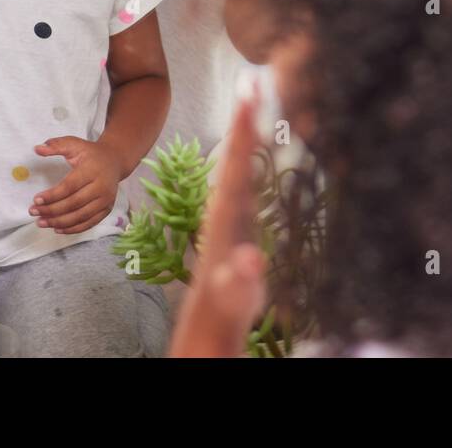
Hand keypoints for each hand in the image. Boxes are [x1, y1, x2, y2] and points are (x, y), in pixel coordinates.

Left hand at [31, 136, 123, 233]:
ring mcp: (106, 200)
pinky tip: (57, 228)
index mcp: (92, 170)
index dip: (52, 195)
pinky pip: (89, 223)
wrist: (115, 160)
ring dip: (59, 222)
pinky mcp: (107, 209)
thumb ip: (56, 145)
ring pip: (80, 216)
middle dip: (51, 210)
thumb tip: (37, 149)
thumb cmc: (91, 153)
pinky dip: (73, 229)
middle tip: (33, 212)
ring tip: (41, 222)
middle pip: (73, 204)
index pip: (69, 187)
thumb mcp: (74, 144)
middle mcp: (101, 187)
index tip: (36, 200)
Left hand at [169, 98, 266, 356]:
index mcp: (220, 245)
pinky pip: (246, 212)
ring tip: (255, 116)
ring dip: (246, 151)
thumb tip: (248, 256)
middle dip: (243, 129)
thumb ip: (234, 294)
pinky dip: (253, 186)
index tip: (248, 93)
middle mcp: (222, 240)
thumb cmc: (208, 350)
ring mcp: (227, 250)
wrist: (195, 367)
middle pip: (233, 173)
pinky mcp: (235, 265)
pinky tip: (256, 180)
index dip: (241, 135)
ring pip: (238, 188)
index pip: (233, 178)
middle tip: (252, 85)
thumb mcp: (223, 324)